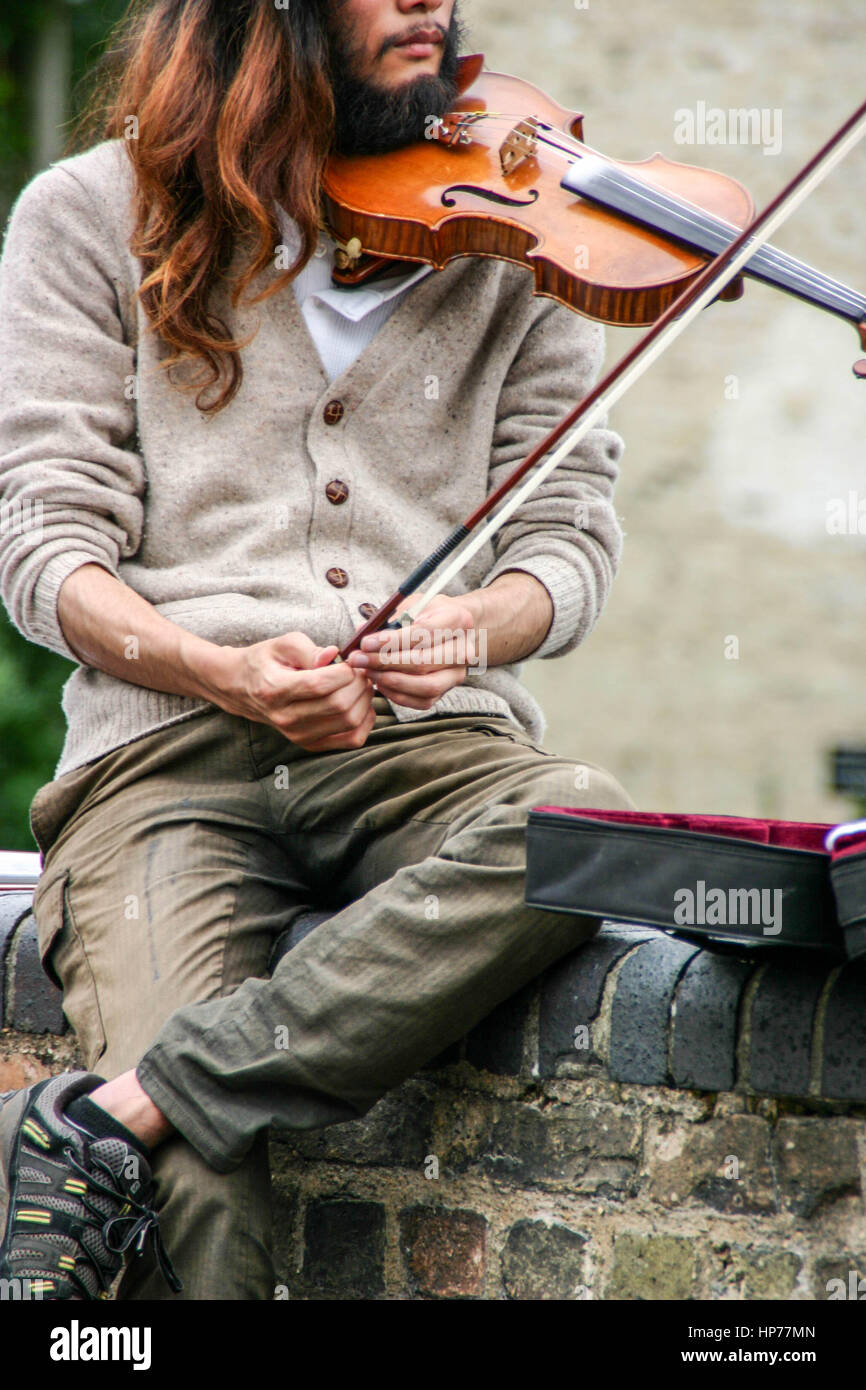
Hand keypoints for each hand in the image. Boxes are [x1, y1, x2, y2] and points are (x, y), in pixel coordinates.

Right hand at [203, 632, 375, 750]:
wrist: (243, 688)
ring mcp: (298, 735)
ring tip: (361, 684)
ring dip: (364, 700)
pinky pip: (351, 739)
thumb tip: (333, 655)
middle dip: (358, 684)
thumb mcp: (282, 644)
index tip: (350, 661)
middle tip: (360, 671)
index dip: (344, 672)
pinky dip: (365, 721)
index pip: (319, 685)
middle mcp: (285, 717)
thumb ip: (309, 649)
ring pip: (349, 722)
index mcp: (274, 689)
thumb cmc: (266, 662)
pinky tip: (360, 703)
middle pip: (339, 705)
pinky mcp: (310, 744)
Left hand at [346, 592, 479, 709]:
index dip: (392, 640)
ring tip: (367, 671)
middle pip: (423, 662)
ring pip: (425, 686)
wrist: (453, 629)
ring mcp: (458, 673)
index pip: (424, 633)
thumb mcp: (411, 605)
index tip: (365, 642)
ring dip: (390, 681)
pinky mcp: (448, 690)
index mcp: (457, 619)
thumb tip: (362, 632)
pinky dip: (398, 695)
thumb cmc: (427, 613)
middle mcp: (464, 649)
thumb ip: (388, 618)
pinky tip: (380, 682)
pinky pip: (422, 700)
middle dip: (384, 662)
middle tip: (357, 659)